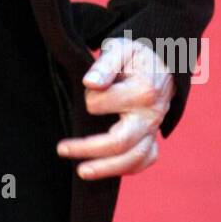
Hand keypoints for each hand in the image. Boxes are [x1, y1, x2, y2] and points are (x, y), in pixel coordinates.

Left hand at [56, 36, 173, 179]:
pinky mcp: (153, 138)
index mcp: (144, 91)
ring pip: (133, 159)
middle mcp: (151, 116)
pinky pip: (144, 160)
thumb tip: (90, 83)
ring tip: (81, 172)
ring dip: (106, 169)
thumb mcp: (120, 49)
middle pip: (120, 143)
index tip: (87, 87)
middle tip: (62, 149)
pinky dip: (126, 169)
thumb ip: (105, 65)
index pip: (102, 104)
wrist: (158, 63)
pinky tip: (105, 170)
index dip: (88, 98)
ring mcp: (154, 130)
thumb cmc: (133, 57)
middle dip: (88, 149)